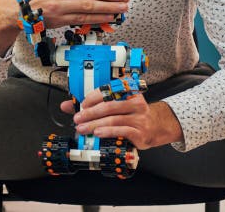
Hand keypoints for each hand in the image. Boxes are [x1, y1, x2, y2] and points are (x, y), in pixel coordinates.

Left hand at [60, 90, 182, 148]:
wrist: (157, 126)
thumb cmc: (132, 113)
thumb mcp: (116, 105)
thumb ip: (92, 103)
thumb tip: (67, 105)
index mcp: (129, 91)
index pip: (109, 90)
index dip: (93, 96)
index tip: (82, 103)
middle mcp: (135, 102)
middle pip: (109, 106)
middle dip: (90, 112)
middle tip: (77, 118)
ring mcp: (139, 117)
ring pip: (113, 119)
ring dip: (95, 124)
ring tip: (83, 128)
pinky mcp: (141, 132)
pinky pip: (121, 130)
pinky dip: (107, 132)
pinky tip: (98, 133)